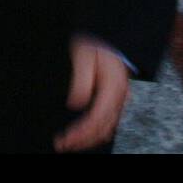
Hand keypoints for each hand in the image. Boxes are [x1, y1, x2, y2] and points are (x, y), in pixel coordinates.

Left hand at [54, 35, 129, 151]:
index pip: (96, 118)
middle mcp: (120, 97)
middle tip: (62, 145)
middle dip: (82, 140)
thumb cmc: (97, 45)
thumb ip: (81, 81)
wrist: (112, 37)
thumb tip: (75, 104)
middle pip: (102, 128)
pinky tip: (85, 136)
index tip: (65, 138)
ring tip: (70, 143)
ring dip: (89, 139)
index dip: (81, 132)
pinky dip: (96, 133)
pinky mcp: (116, 100)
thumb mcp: (84, 56)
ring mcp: (120, 100)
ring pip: (107, 129)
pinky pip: (109, 123)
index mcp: (113, 88)